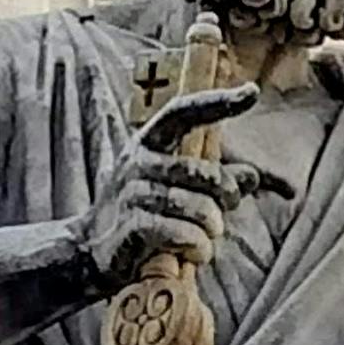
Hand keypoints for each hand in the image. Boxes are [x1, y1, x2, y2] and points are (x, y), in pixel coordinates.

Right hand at [79, 85, 260, 292]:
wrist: (91, 250)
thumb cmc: (143, 214)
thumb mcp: (179, 190)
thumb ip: (216, 182)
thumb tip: (253, 176)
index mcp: (149, 143)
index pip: (183, 112)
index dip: (217, 102)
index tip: (252, 92)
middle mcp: (137, 162)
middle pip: (201, 172)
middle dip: (225, 194)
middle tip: (226, 211)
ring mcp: (130, 194)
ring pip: (195, 207)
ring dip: (212, 227)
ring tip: (209, 237)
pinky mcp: (129, 227)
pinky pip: (179, 232)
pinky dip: (198, 245)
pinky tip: (198, 252)